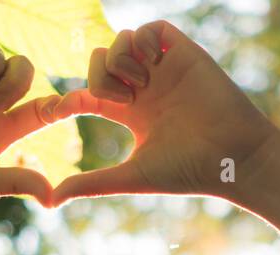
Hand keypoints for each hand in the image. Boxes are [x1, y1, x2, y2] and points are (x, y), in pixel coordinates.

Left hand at [45, 20, 279, 206]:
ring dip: (119, 59)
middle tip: (118, 100)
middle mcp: (146, 89)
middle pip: (101, 61)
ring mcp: (164, 71)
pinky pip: (152, 28)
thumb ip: (91, 183)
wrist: (230, 156)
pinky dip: (142, 39)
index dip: (72, 99)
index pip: (91, 95)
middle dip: (96, 76)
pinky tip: (150, 64)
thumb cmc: (186, 171)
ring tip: (139, 86)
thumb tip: (49, 201)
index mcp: (132, 115)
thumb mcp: (130, 175)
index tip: (61, 111)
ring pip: (122, 41)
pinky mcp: (184, 54)